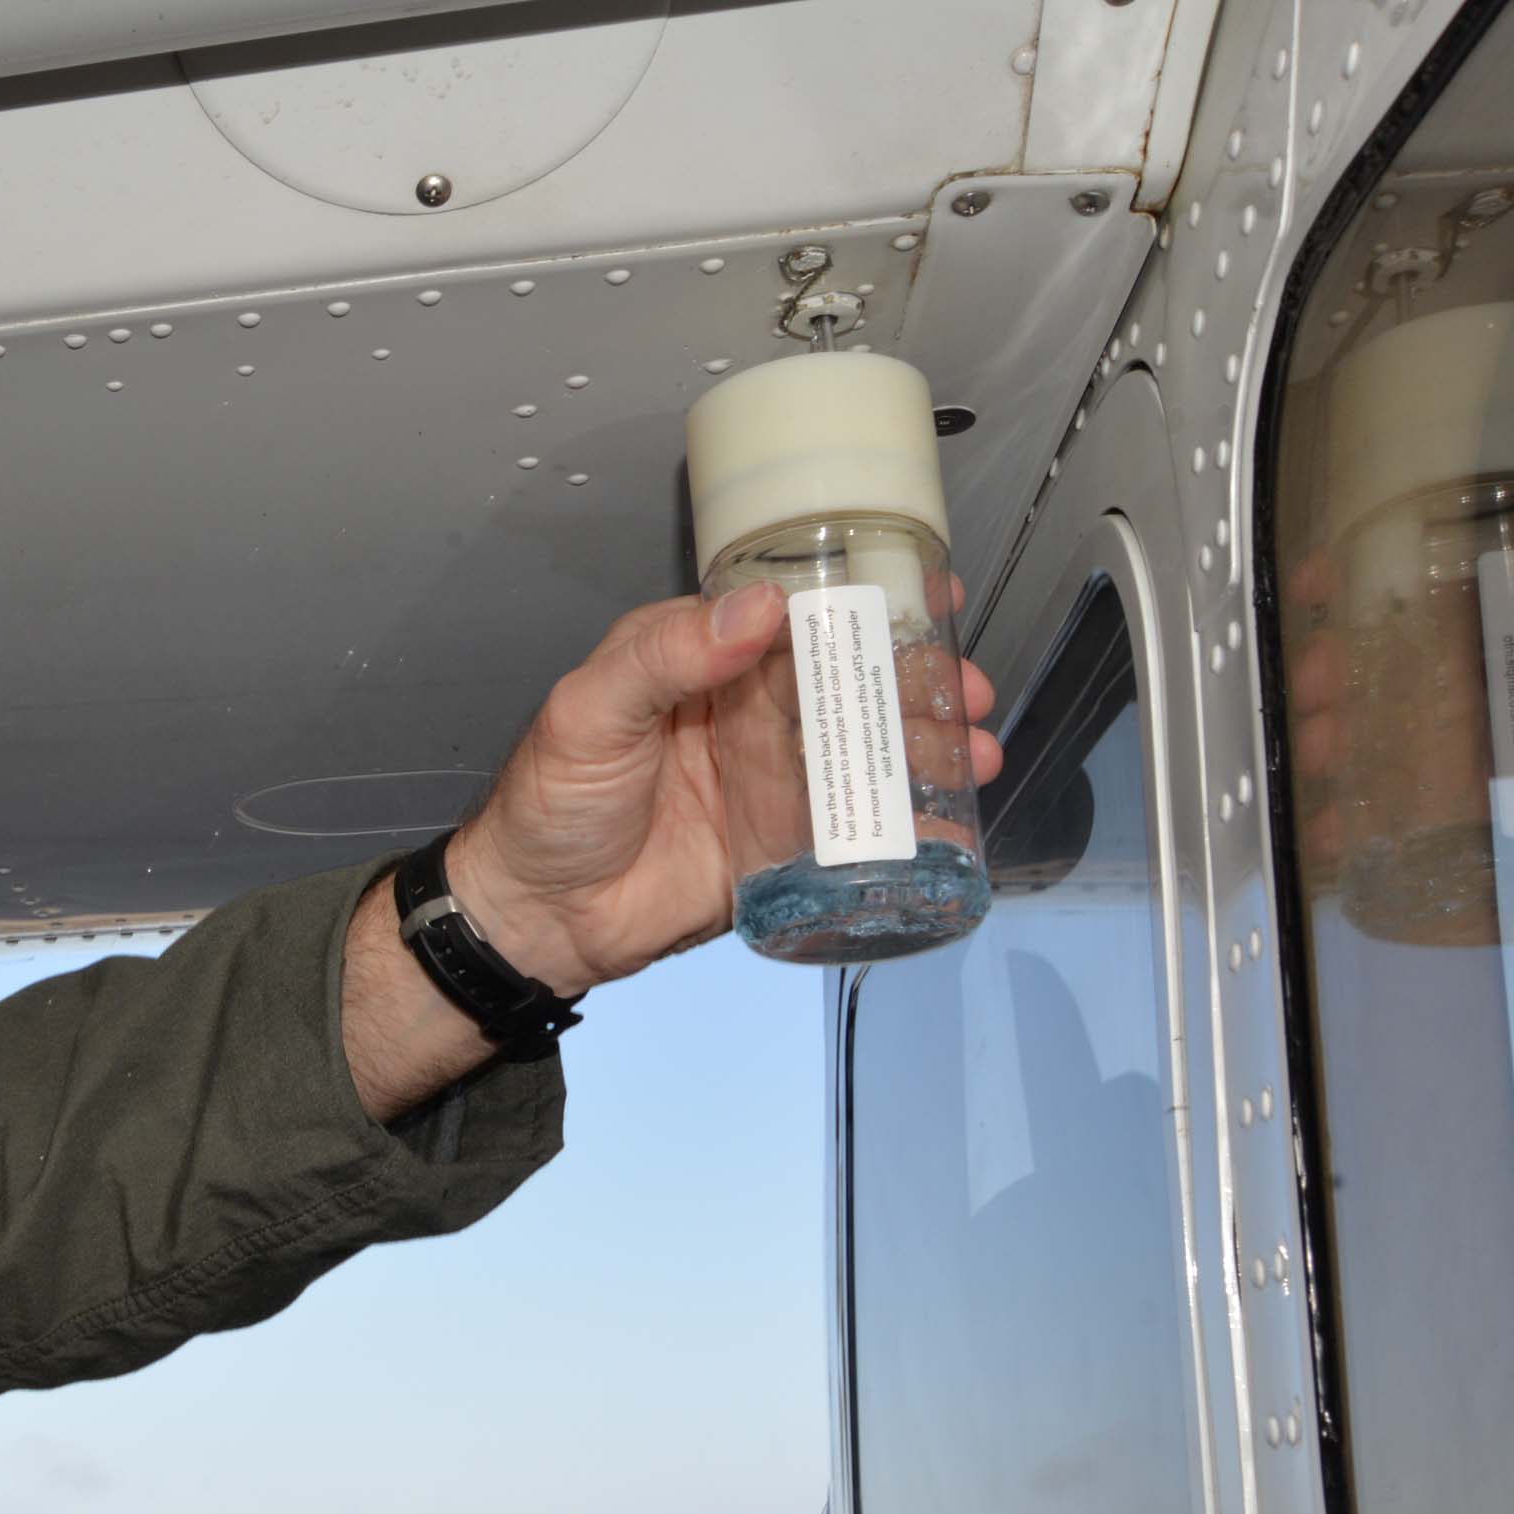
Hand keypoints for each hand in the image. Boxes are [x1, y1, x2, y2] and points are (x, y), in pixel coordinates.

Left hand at [447, 582, 1003, 994]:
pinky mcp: (784, 845)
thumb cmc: (550, 804)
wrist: (539, 919)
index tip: (927, 594)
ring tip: (973, 752)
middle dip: (917, 680)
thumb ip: (664, 656)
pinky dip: (908, 821)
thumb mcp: (589, 712)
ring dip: (926, 747)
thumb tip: (758, 607)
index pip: (794, 614)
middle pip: (849, 682)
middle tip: (965, 690)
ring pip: (865, 750)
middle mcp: (747, 712)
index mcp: (703, 658)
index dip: (862, 601)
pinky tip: (952, 820)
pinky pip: (855, 826)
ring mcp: (771, 779)